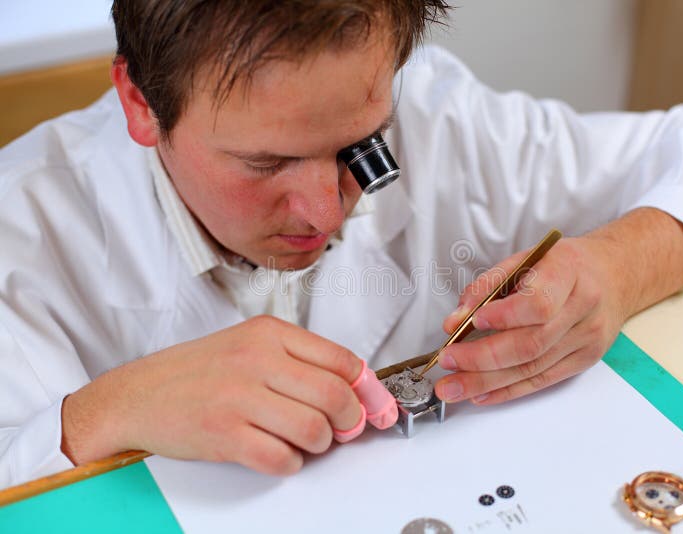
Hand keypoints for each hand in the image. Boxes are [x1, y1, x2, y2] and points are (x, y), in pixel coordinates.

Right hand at [62, 316, 392, 475]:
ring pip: (314, 430)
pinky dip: (290, 463)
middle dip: (351, 421)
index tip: (377, 406)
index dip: (369, 389)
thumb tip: (354, 390)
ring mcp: (239, 397)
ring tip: (305, 440)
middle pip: (335, 395)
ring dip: (319, 444)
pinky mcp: (224, 435)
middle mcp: (257, 360)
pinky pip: (282, 459)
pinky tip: (278, 452)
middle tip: (345, 430)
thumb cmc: (196, 372)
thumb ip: (299, 362)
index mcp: (269, 333)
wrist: (136, 396)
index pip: (342, 360)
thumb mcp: (249, 346)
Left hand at [434, 236, 625, 404]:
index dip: (504, 317)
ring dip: (487, 381)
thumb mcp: (528, 258)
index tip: (471, 322)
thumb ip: (489, 285)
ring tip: (454, 386)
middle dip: (482, 357)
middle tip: (448, 361)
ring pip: (533, 368)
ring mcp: (586, 339)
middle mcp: (583, 308)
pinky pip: (542, 381)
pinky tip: (481, 394)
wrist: (615, 275)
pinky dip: (508, 390)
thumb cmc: (567, 264)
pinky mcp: (583, 360)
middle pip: (531, 343)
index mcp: (569, 273)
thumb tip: (456, 319)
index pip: (539, 304)